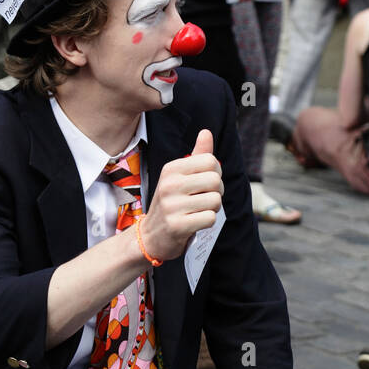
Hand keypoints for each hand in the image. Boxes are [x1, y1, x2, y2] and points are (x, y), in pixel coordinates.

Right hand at [140, 129, 223, 260]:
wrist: (151, 236)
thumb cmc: (171, 204)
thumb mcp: (178, 177)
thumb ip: (196, 156)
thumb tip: (206, 132)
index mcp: (171, 169)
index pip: (210, 161)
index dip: (216, 173)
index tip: (207, 183)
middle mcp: (170, 185)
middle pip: (216, 180)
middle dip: (217, 191)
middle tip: (206, 199)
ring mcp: (172, 206)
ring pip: (215, 200)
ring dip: (213, 209)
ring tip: (200, 211)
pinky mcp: (177, 226)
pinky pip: (210, 218)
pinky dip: (208, 222)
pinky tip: (196, 223)